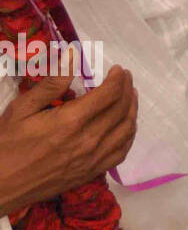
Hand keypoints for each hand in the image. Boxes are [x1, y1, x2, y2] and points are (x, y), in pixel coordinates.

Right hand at [0, 65, 137, 215]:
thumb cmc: (7, 144)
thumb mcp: (22, 109)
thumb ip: (52, 83)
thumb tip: (73, 56)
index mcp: (71, 121)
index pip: (109, 94)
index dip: (118, 78)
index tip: (118, 69)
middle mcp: (88, 140)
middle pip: (121, 109)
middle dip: (127, 89)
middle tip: (125, 78)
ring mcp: (93, 159)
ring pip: (126, 130)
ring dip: (132, 110)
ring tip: (130, 96)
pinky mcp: (91, 173)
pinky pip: (121, 152)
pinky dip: (129, 135)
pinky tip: (126, 126)